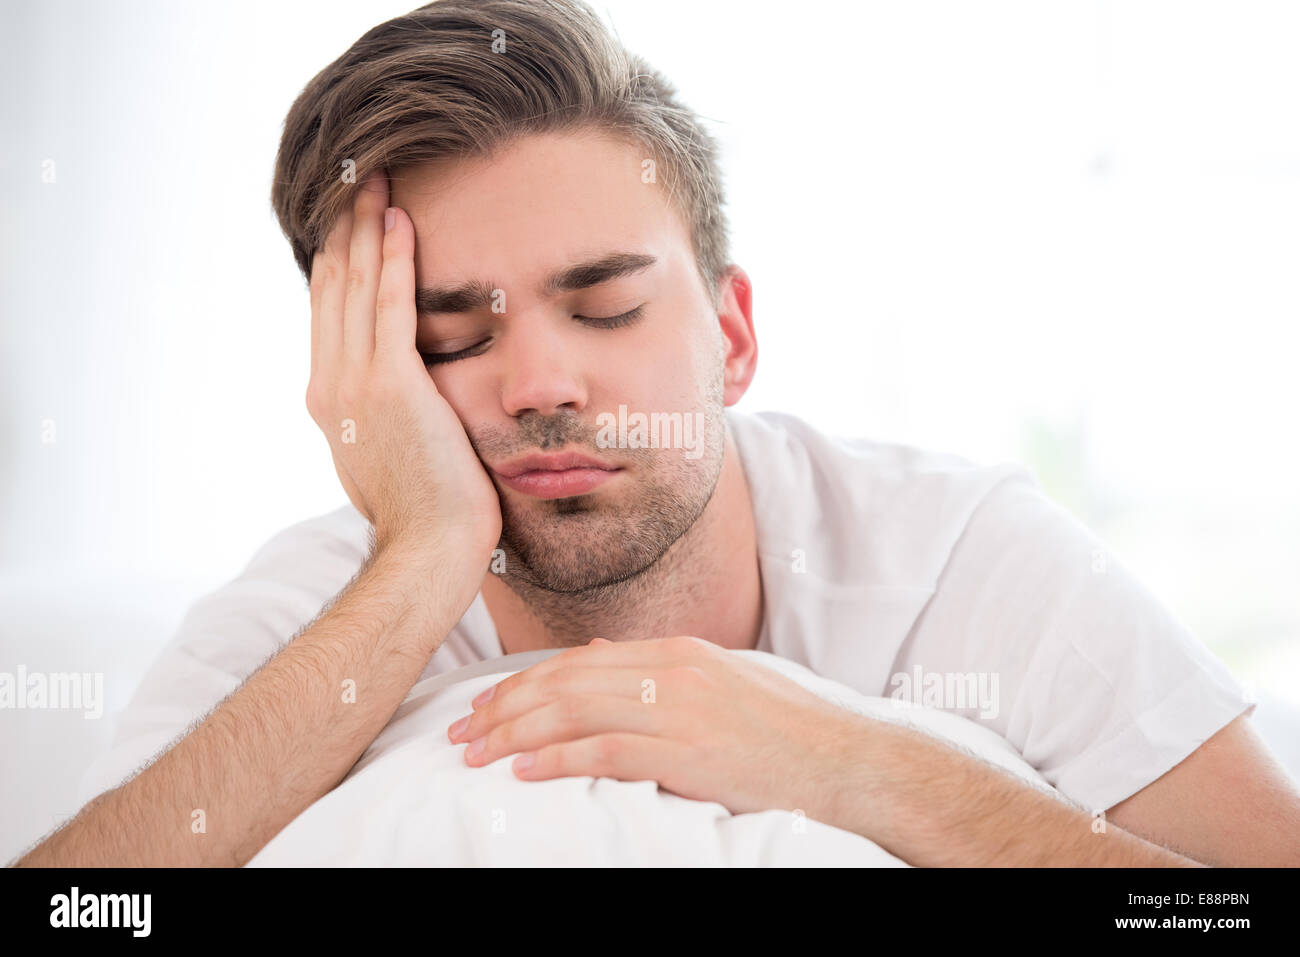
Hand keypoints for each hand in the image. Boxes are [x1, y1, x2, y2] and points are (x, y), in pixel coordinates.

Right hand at [306, 170, 501, 560]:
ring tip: (379, 180)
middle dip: (346, 228)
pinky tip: (402, 221)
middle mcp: (330, 383)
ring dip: (368, 227)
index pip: (328, 311)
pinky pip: (392, 306)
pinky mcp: (392, 384)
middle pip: (334, 286)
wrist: (428, 551)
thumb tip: (390, 403)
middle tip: (360, 177)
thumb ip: (378, 420)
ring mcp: (355, 383)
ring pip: (357, 286)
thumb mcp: (385, 459)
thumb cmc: (423, 515)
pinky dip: (395, 260)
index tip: (350, 218)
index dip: (338, 258)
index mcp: (328, 398)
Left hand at [445, 636, 859, 819]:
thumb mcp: (724, 685)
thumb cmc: (788, 730)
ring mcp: (680, 708)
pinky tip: (524, 772)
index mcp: (677, 652)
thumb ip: (664, 677)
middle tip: (461, 732)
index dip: (525, 682)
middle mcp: (672, 670)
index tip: (487, 705)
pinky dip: (557, 760)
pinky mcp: (689, 752)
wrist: (847, 760)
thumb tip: (605, 667)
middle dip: (504, 706)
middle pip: (565, 681)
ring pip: (574, 710)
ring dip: (515, 733)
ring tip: (475, 754)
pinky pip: (606, 751)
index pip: (580, 661)